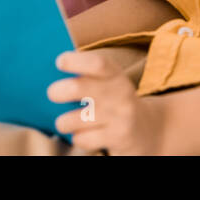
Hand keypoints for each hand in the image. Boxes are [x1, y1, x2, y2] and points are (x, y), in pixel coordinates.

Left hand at [48, 50, 171, 154]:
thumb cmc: (117, 102)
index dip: (75, 61)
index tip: (59, 62)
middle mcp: (120, 94)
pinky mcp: (118, 138)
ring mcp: (120, 117)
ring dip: (64, 121)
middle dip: (59, 91)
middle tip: (52, 93)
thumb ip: (88, 76)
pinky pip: (83, 138)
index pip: (97, 64)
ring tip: (66, 121)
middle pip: (80, 88)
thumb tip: (49, 72)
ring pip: (75, 119)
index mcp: (115, 75)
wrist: (150, 130)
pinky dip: (78, 138)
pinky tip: (84, 134)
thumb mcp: (110, 83)